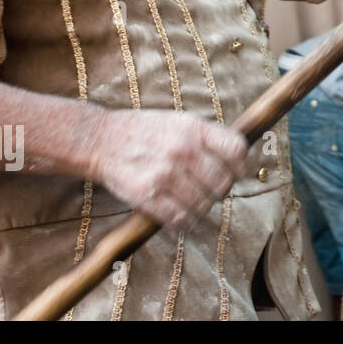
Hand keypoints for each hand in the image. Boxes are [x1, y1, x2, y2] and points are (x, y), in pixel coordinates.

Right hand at [84, 109, 250, 231]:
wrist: (100, 140)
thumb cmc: (145, 131)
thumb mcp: (181, 121)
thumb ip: (208, 137)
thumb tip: (240, 159)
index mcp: (194, 128)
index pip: (236, 150)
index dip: (242, 166)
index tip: (238, 173)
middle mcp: (183, 150)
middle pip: (223, 182)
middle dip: (221, 190)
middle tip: (212, 190)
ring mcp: (165, 174)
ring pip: (204, 204)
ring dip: (203, 207)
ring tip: (194, 201)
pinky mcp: (147, 195)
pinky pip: (180, 219)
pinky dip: (186, 222)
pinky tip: (182, 215)